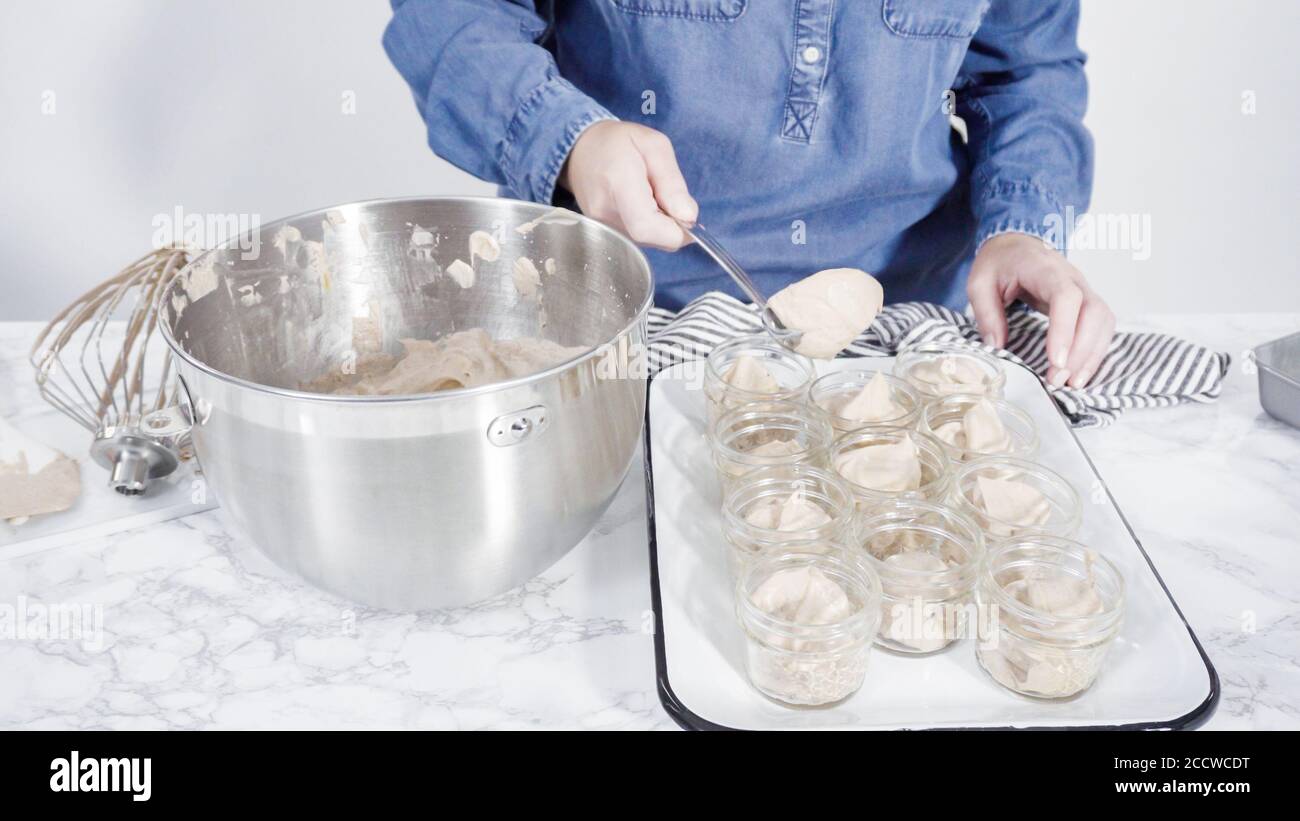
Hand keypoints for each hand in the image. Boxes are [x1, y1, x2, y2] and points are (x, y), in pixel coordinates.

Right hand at [559, 121, 697, 250]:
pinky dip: (648, 227)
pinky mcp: (603, 233)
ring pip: (647, 242)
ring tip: (649, 197)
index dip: (675, 230)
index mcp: (618, 183)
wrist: (580, 150)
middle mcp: (605, 211)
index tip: (685, 214)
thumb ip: (672, 182)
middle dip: (671, 225)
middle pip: (651, 238)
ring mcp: (601, 225)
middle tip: (666, 196)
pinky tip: (640, 206)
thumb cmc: (619, 142)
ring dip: (659, 226)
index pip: (647, 227)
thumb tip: (689, 217)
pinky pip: (637, 239)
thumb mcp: (655, 146)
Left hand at [968, 233, 1115, 388]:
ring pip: (1103, 322)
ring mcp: (1084, 290)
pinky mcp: (1086, 303)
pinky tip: (1079, 373)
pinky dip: (1094, 352)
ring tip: (1071, 384)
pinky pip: (1101, 328)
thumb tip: (996, 348)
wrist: (1016, 244)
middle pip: (1094, 313)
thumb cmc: (999, 263)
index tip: (1056, 361)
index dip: (1065, 330)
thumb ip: (986, 313)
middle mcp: (1073, 278)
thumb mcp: (980, 283)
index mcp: (1045, 269)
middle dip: (1081, 351)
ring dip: (1092, 356)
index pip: (1066, 297)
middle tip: (1058, 380)